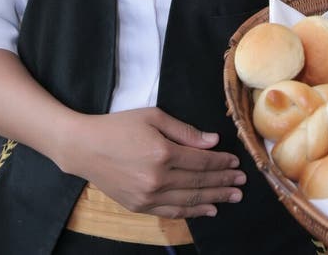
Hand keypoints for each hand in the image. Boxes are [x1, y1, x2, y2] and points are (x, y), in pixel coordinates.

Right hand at [56, 107, 245, 218]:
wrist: (85, 148)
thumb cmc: (119, 127)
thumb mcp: (153, 117)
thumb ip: (184, 131)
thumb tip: (212, 141)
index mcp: (163, 153)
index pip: (201, 160)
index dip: (221, 162)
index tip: (236, 162)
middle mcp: (158, 178)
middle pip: (199, 181)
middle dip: (223, 181)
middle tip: (242, 182)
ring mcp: (148, 196)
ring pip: (190, 199)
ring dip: (214, 198)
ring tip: (233, 197)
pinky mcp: (140, 206)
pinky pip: (173, 211)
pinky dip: (193, 211)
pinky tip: (208, 210)